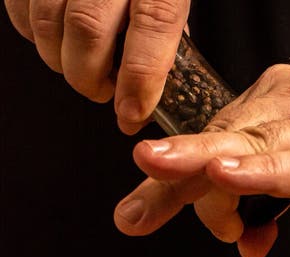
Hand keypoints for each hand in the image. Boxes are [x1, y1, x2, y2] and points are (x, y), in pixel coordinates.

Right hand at [4, 0, 189, 132]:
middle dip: (91, 78)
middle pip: (88, 28)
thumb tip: (142, 98)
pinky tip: (58, 38)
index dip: (140, 78)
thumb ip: (166, 37)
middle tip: (102, 91)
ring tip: (82, 65)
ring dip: (61, 61)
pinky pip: (21, 10)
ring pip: (48, 22)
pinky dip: (37, 36)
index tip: (131, 112)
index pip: (153, 24)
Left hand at [114, 64, 289, 256]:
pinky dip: (263, 171)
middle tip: (132, 212)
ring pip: (252, 148)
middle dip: (171, 180)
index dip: (176, 182)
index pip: (214, 140)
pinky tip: (232, 175)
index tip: (140, 214)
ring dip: (202, 168)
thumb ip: (269, 201)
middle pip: (221, 143)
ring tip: (158, 172)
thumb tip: (240, 237)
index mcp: (278, 102)